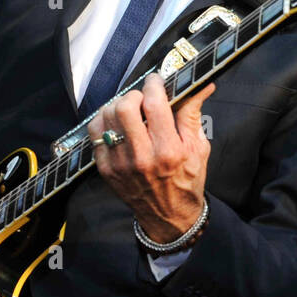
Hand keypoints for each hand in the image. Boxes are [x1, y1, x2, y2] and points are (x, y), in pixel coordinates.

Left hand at [89, 73, 214, 244]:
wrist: (168, 215)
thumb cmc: (186, 180)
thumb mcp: (199, 148)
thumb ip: (193, 113)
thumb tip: (202, 84)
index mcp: (169, 150)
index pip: (154, 103)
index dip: (154, 84)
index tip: (156, 81)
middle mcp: (142, 157)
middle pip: (125, 108)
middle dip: (134, 94)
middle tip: (142, 98)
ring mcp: (120, 164)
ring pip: (106, 117)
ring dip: (118, 106)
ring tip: (130, 110)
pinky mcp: (106, 169)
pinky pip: (95, 133)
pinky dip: (105, 122)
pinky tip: (117, 125)